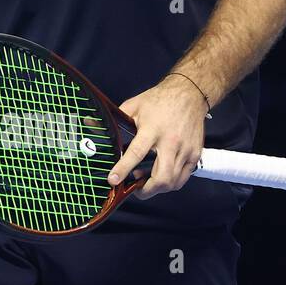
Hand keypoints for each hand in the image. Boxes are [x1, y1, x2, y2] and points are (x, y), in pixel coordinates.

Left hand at [107, 75, 208, 199]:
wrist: (189, 94)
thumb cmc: (158, 100)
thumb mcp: (134, 106)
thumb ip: (115, 119)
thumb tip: (90, 124)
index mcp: (152, 129)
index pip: (136, 153)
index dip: (123, 169)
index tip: (113, 180)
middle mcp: (170, 142)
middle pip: (162, 177)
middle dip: (147, 190)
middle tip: (135, 189)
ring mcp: (186, 150)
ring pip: (174, 181)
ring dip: (158, 188)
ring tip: (146, 182)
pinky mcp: (195, 154)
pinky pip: (183, 177)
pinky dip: (171, 183)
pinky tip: (161, 176)